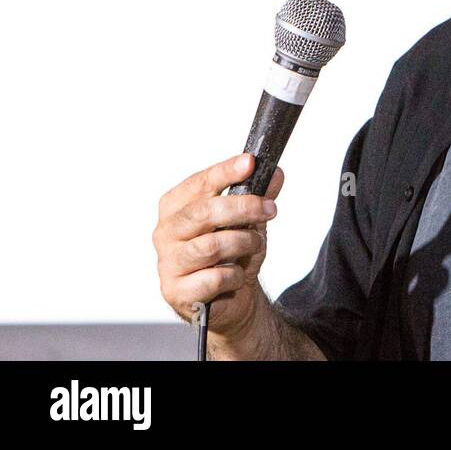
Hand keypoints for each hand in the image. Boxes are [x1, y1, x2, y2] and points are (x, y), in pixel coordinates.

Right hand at [154, 153, 283, 337]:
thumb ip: (259, 195)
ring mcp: (168, 263)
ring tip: (255, 245)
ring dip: (244, 243)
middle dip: (243, 208)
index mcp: (176, 207)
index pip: (198, 183)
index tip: (250, 162)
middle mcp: (166, 232)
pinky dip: (235, 274)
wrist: (228, 298)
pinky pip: (214, 277)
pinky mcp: (176, 291)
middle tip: (270, 209)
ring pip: (211, 246)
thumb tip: (274, 174)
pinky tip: (237, 274)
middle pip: (203, 212)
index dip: (225, 172)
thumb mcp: (248, 219)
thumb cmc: (231, 252)